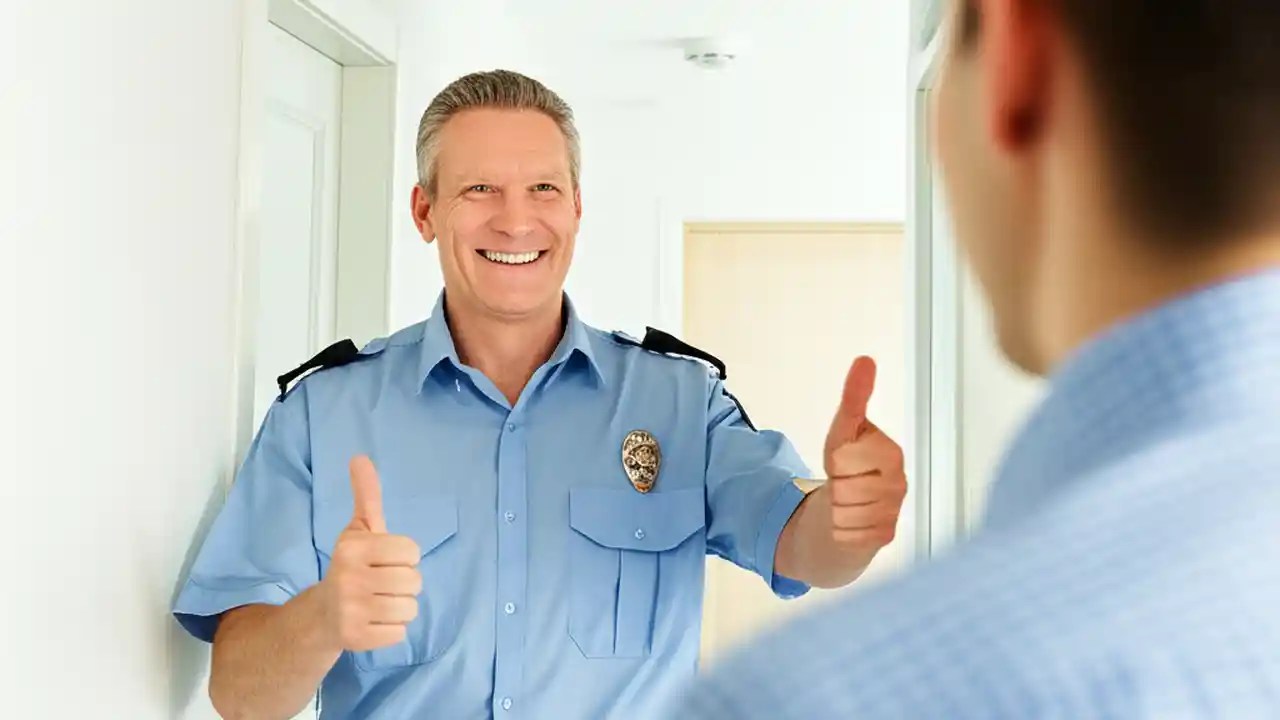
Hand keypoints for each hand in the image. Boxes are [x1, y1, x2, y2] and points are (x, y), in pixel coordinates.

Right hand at [320, 455, 422, 651]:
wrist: (321, 615)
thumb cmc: (352, 566)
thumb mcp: (359, 529)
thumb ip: (366, 495)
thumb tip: (360, 457)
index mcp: (353, 547)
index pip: (412, 552)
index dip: (404, 557)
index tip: (383, 561)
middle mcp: (349, 577)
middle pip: (415, 581)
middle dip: (403, 584)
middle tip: (380, 584)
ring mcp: (351, 610)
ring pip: (410, 608)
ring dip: (400, 607)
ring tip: (378, 602)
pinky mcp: (355, 638)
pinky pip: (400, 633)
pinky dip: (391, 629)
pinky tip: (373, 621)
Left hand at [823, 357, 906, 550]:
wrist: (851, 513)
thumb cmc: (849, 468)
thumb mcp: (844, 431)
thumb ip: (854, 398)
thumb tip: (865, 360)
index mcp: (893, 455)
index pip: (847, 457)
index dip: (836, 460)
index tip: (842, 460)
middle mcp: (899, 485)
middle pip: (843, 485)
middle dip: (834, 484)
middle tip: (843, 483)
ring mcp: (893, 513)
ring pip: (843, 510)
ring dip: (835, 507)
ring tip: (846, 502)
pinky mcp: (884, 538)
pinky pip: (846, 532)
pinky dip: (839, 529)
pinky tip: (849, 522)